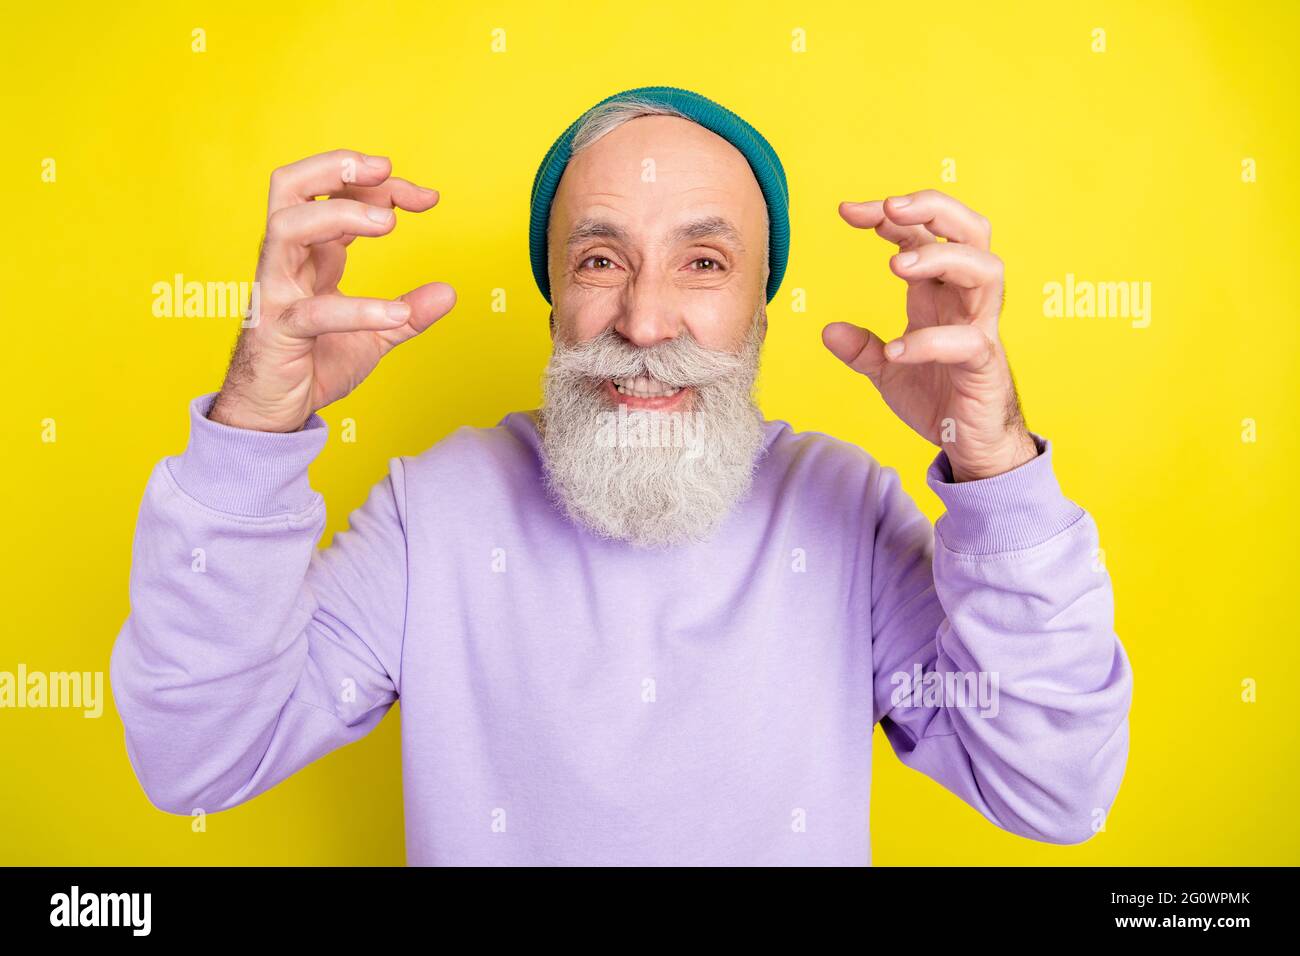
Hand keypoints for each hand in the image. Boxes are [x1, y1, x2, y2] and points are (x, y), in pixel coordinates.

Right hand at [208, 149, 456, 432]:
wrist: (273, 414)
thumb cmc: (313, 364)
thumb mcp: (374, 337)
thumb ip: (409, 314)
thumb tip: (448, 293)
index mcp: (310, 254)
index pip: (335, 194)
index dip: (381, 185)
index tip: (428, 197)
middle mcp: (288, 262)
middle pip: (290, 185)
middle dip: (335, 166)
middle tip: (384, 168)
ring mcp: (277, 292)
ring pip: (287, 226)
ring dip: (338, 213)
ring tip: (389, 224)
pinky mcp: (277, 332)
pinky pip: (312, 312)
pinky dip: (359, 309)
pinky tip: (397, 315)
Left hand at [822, 189, 1036, 481]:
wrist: (972, 445)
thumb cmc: (939, 397)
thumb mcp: (888, 371)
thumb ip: (862, 349)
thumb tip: (827, 329)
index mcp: (941, 292)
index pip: (923, 234)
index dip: (889, 214)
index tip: (847, 210)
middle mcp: (965, 300)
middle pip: (971, 230)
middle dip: (933, 209)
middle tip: (889, 208)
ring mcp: (980, 328)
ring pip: (985, 270)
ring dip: (942, 257)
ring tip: (897, 265)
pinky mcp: (984, 364)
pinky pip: (966, 341)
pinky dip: (930, 341)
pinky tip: (897, 350)